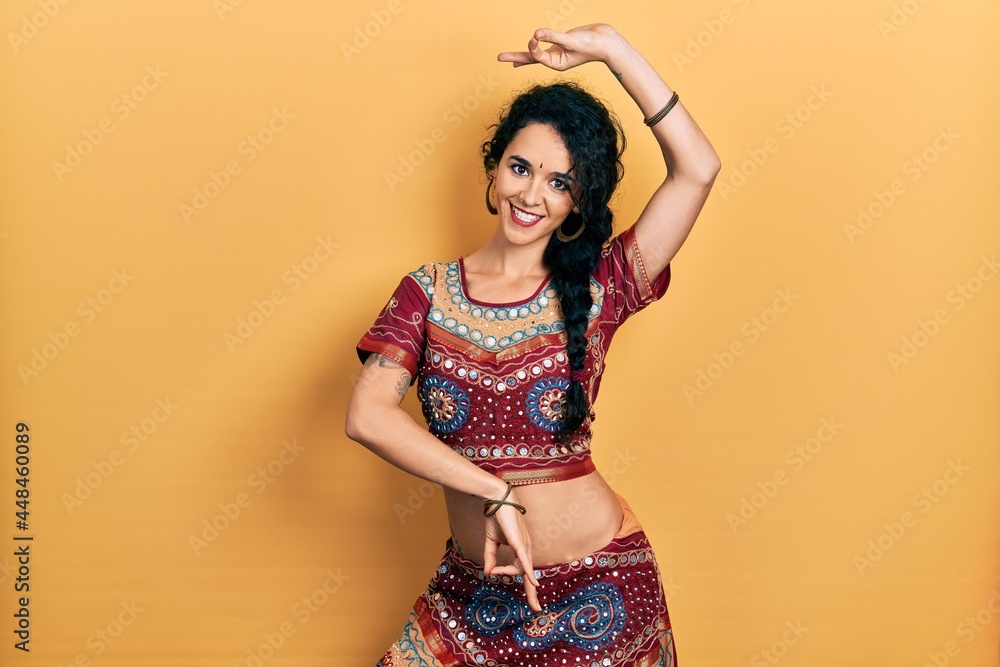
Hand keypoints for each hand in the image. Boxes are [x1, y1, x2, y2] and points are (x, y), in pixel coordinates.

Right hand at [482, 497, 541, 612]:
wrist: (497, 500)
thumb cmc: (496, 518)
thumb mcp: (491, 542)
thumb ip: (490, 556)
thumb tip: (488, 573)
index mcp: (520, 548)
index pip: (516, 568)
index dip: (503, 573)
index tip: (492, 572)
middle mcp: (525, 549)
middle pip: (530, 575)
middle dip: (532, 593)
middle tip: (537, 608)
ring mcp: (524, 545)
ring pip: (527, 571)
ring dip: (530, 588)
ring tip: (535, 603)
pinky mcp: (519, 542)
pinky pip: (524, 560)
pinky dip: (529, 572)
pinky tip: (534, 583)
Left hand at [497, 23, 623, 70]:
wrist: (606, 42)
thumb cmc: (591, 44)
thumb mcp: (570, 40)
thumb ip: (553, 37)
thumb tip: (535, 33)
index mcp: (556, 64)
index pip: (538, 55)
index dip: (533, 46)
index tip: (535, 37)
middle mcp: (554, 60)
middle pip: (530, 59)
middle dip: (514, 57)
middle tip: (498, 57)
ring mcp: (556, 52)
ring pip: (535, 54)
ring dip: (521, 55)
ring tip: (508, 60)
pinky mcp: (560, 43)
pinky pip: (543, 46)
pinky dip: (534, 47)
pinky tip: (530, 47)